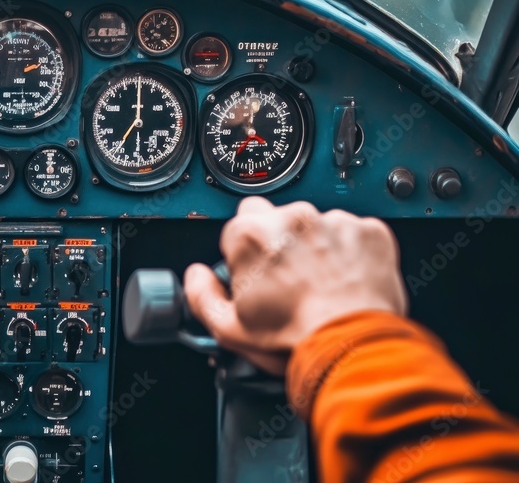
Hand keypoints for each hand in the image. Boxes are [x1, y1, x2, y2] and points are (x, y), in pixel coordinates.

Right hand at [184, 197, 407, 374]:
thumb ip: (201, 295)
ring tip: (321, 283)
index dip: (244, 254)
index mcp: (249, 235)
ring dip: (314, 246)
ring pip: (315, 225)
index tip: (256, 275)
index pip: (236, 229)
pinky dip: (350, 251)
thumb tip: (197, 276)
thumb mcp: (228, 328)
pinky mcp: (369, 231)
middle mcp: (290, 219)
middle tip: (287, 277)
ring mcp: (333, 221)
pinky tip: (346, 279)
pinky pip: (352, 234)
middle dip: (276, 241)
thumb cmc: (294, 338)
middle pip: (274, 218)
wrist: (353, 346)